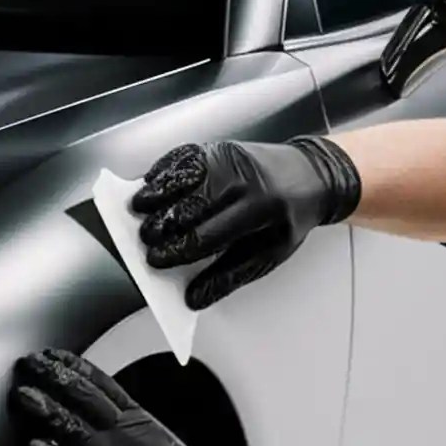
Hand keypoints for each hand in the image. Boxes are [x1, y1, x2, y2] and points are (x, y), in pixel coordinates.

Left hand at [10, 348, 285, 445]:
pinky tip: (33, 444)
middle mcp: (130, 439)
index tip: (56, 356)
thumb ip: (139, 439)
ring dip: (44, 406)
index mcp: (146, 427)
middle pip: (85, 397)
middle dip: (54, 376)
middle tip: (32, 363)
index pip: (106, 386)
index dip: (76, 368)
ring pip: (72, 425)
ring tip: (23, 393)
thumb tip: (117, 430)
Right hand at [132, 137, 360, 309]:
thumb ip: (229, 277)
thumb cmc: (288, 216)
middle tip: (143, 241)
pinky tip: (149, 186)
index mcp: (259, 212)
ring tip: (135, 211)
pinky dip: (161, 172)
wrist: (310, 174)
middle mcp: (241, 181)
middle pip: (187, 206)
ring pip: (179, 178)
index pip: (205, 236)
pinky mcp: (216, 147)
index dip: (176, 251)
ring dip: (154, 195)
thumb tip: (194, 298)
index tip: (155, 262)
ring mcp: (226, 159)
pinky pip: (181, 158)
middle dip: (160, 226)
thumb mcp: (270, 253)